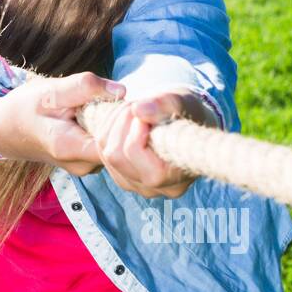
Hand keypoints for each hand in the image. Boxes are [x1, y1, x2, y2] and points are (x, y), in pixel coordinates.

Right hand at [0, 71, 124, 175]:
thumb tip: (121, 90)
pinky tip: (105, 116)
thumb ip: (84, 87)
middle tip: (121, 99)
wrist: (6, 130)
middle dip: (127, 123)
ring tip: (111, 105)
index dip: (127, 123)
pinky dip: (113, 131)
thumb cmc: (25, 107)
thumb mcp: (50, 90)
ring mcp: (86, 167)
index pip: (117, 144)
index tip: (125, 101)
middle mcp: (82, 165)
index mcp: (71, 148)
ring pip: (118, 148)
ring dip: (120, 126)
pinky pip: (111, 148)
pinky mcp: (89, 162)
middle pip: (121, 147)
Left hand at [95, 90, 219, 198]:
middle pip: (115, 155)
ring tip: (132, 110)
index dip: (135, 127)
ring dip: (112, 124)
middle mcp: (154, 188)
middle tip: (135, 105)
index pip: (134, 152)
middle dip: (121, 122)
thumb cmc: (189, 115)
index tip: (145, 110)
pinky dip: (108, 132)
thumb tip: (138, 110)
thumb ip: (164, 105)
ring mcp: (136, 185)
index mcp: (174, 177)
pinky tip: (125, 122)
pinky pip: (101, 154)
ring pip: (105, 153)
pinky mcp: (122, 178)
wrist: (188, 125)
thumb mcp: (184, 103)